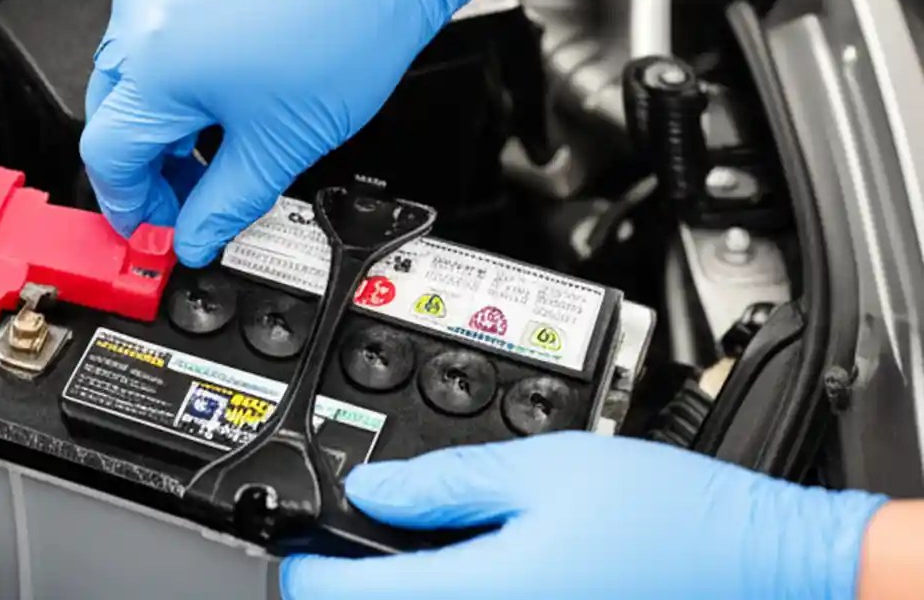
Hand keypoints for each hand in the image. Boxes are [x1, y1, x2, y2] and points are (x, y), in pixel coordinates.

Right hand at [79, 0, 490, 265]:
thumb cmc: (343, 34)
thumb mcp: (279, 147)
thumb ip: (223, 206)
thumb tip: (194, 238)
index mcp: (158, 65)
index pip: (108, 155)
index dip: (128, 204)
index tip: (151, 226)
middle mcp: (140, 15)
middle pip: (111, 115)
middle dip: (144, 166)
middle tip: (181, 201)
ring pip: (125, 76)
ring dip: (155, 122)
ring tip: (202, 152)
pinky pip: (143, 35)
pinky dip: (165, 75)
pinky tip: (205, 100)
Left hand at [281, 432, 888, 599]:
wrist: (760, 566)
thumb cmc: (670, 518)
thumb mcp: (544, 467)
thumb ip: (445, 482)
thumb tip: (373, 488)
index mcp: (480, 594)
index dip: (303, 570)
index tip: (294, 544)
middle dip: (347, 584)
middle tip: (346, 543)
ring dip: (399, 593)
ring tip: (408, 548)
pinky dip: (450, 599)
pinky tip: (465, 571)